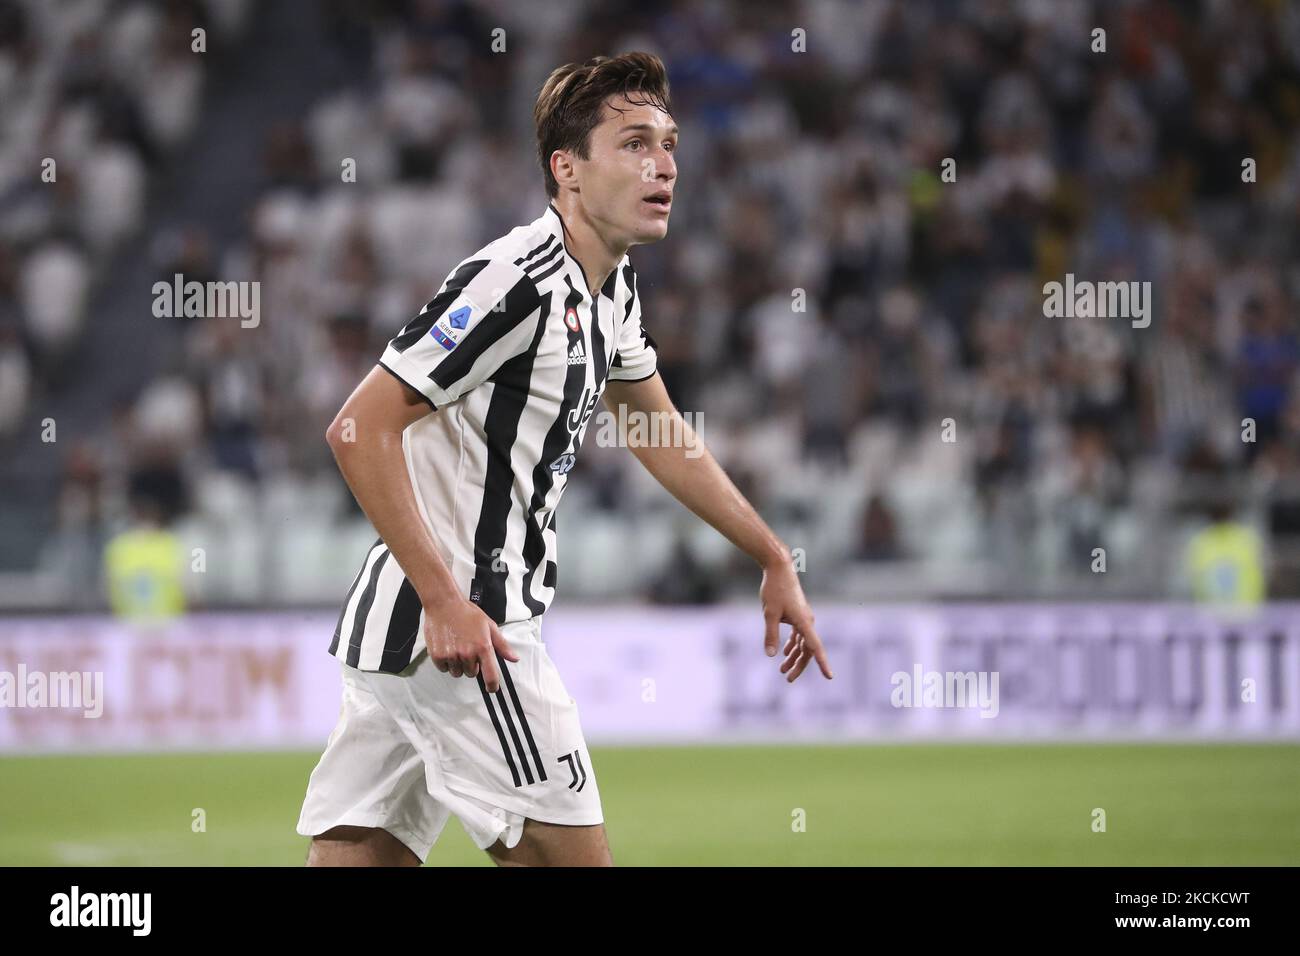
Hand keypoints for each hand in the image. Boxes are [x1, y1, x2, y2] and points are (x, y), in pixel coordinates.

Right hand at [422, 598, 518, 692]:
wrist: (444, 604)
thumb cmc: (468, 613)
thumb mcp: (489, 626)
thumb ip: (502, 645)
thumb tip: (514, 659)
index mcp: (483, 647)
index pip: (490, 675)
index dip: (492, 686)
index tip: (491, 688)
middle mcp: (467, 654)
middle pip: (472, 674)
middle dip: (471, 665)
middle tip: (468, 649)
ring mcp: (452, 656)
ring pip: (457, 673)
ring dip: (458, 665)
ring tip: (456, 647)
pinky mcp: (438, 656)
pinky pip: (444, 669)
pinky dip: (446, 662)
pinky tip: (447, 647)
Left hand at [760, 558, 832, 682]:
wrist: (779, 568)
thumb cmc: (775, 589)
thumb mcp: (769, 613)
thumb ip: (771, 635)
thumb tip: (771, 656)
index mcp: (804, 622)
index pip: (815, 647)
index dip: (822, 663)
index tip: (830, 676)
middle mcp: (808, 621)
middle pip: (808, 649)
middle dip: (799, 665)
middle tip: (788, 679)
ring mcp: (803, 618)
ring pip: (802, 643)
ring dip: (794, 656)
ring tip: (783, 670)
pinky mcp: (798, 614)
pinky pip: (798, 634)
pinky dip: (792, 644)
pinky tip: (784, 652)